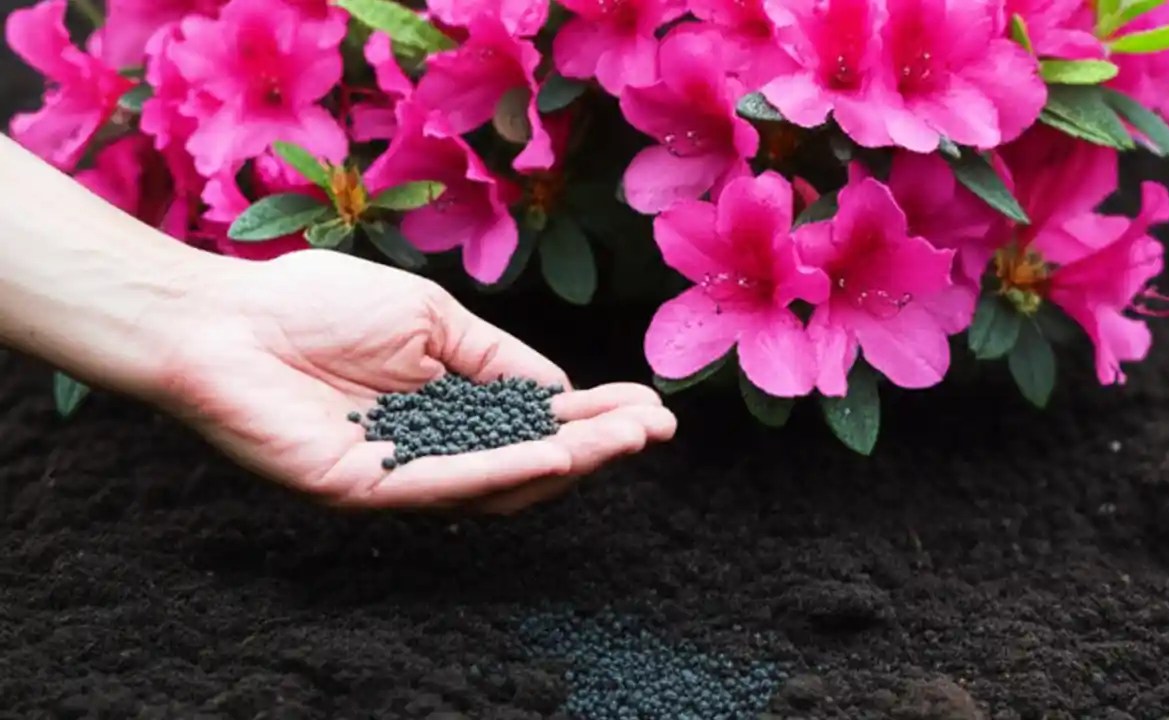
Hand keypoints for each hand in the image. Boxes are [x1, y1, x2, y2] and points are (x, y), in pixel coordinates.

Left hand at [150, 249, 676, 513]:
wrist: (222, 319)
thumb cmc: (314, 305)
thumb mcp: (431, 317)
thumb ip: (494, 359)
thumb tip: (560, 393)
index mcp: (448, 402)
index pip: (536, 418)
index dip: (596, 415)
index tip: (652, 405)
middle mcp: (434, 446)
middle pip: (530, 457)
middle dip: (598, 443)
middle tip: (656, 429)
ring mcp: (403, 472)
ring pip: (500, 480)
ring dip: (569, 460)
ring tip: (624, 440)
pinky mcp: (369, 488)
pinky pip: (447, 485)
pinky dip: (505, 470)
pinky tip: (555, 455)